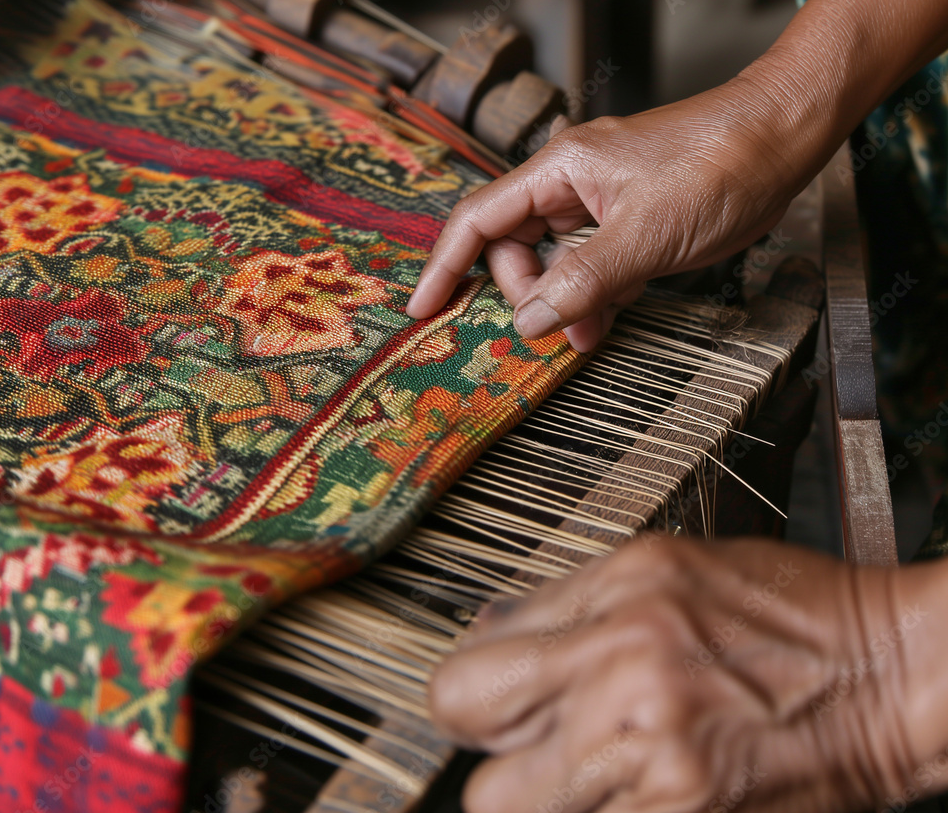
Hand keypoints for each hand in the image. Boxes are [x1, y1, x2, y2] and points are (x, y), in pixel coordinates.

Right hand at [407, 77, 805, 351]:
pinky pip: (590, 265)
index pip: (479, 219)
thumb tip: (529, 321)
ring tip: (588, 334)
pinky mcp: (628, 220)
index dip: (444, 264)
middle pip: (514, 247)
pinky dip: (593, 295)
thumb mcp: (648, 233)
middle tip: (555, 332)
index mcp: (559, 169)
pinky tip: (608, 318)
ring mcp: (599, 202)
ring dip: (563, 301)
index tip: (421, 310)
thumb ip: (584, 280)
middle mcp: (569, 183)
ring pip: (553, 262)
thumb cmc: (720, 164)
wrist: (784, 136)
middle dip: (526, 294)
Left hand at [429, 537, 940, 812]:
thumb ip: (562, 600)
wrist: (887, 677)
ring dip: (548, 798)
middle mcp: (626, 689)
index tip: (489, 698)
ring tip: (595, 764)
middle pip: (482, 779)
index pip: (469, 682)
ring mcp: (658, 771)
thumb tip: (488, 630)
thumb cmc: (782, 611)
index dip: (469, 697)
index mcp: (614, 609)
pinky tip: (637, 785)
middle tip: (536, 740)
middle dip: (499, 762)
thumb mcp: (662, 565)